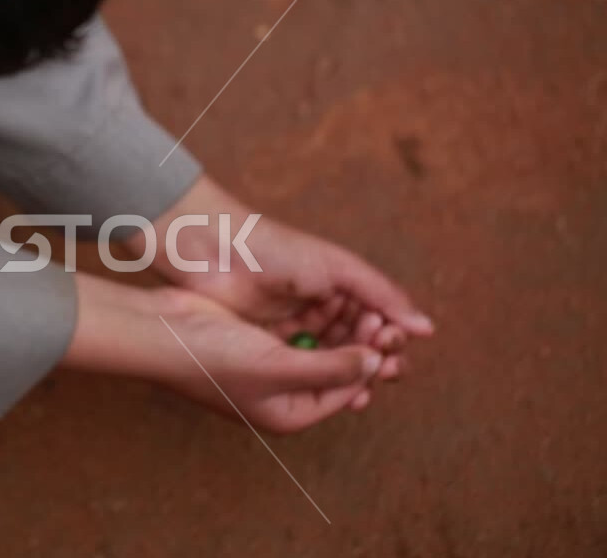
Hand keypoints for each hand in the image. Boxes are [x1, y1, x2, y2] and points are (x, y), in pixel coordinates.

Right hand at [63, 275, 384, 433]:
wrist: (161, 332)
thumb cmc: (215, 358)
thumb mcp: (281, 367)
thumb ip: (331, 366)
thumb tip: (376, 364)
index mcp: (288, 414)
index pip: (346, 392)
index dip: (370, 363)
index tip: (388, 335)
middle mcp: (281, 394)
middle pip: (336, 371)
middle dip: (361, 346)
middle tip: (383, 320)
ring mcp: (269, 367)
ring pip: (321, 348)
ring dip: (343, 330)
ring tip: (364, 306)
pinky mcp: (258, 341)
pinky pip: (300, 332)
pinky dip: (319, 320)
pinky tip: (334, 300)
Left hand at [131, 178, 433, 379]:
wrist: (217, 254)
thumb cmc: (278, 252)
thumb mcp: (337, 268)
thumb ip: (381, 295)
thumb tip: (426, 328)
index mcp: (339, 284)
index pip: (375, 318)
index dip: (387, 334)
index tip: (392, 343)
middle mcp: (318, 307)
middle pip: (356, 342)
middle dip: (374, 357)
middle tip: (386, 369)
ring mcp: (292, 327)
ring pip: (330, 359)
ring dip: (351, 371)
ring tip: (366, 384)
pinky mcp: (268, 344)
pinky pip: (302, 368)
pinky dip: (320, 379)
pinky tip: (336, 392)